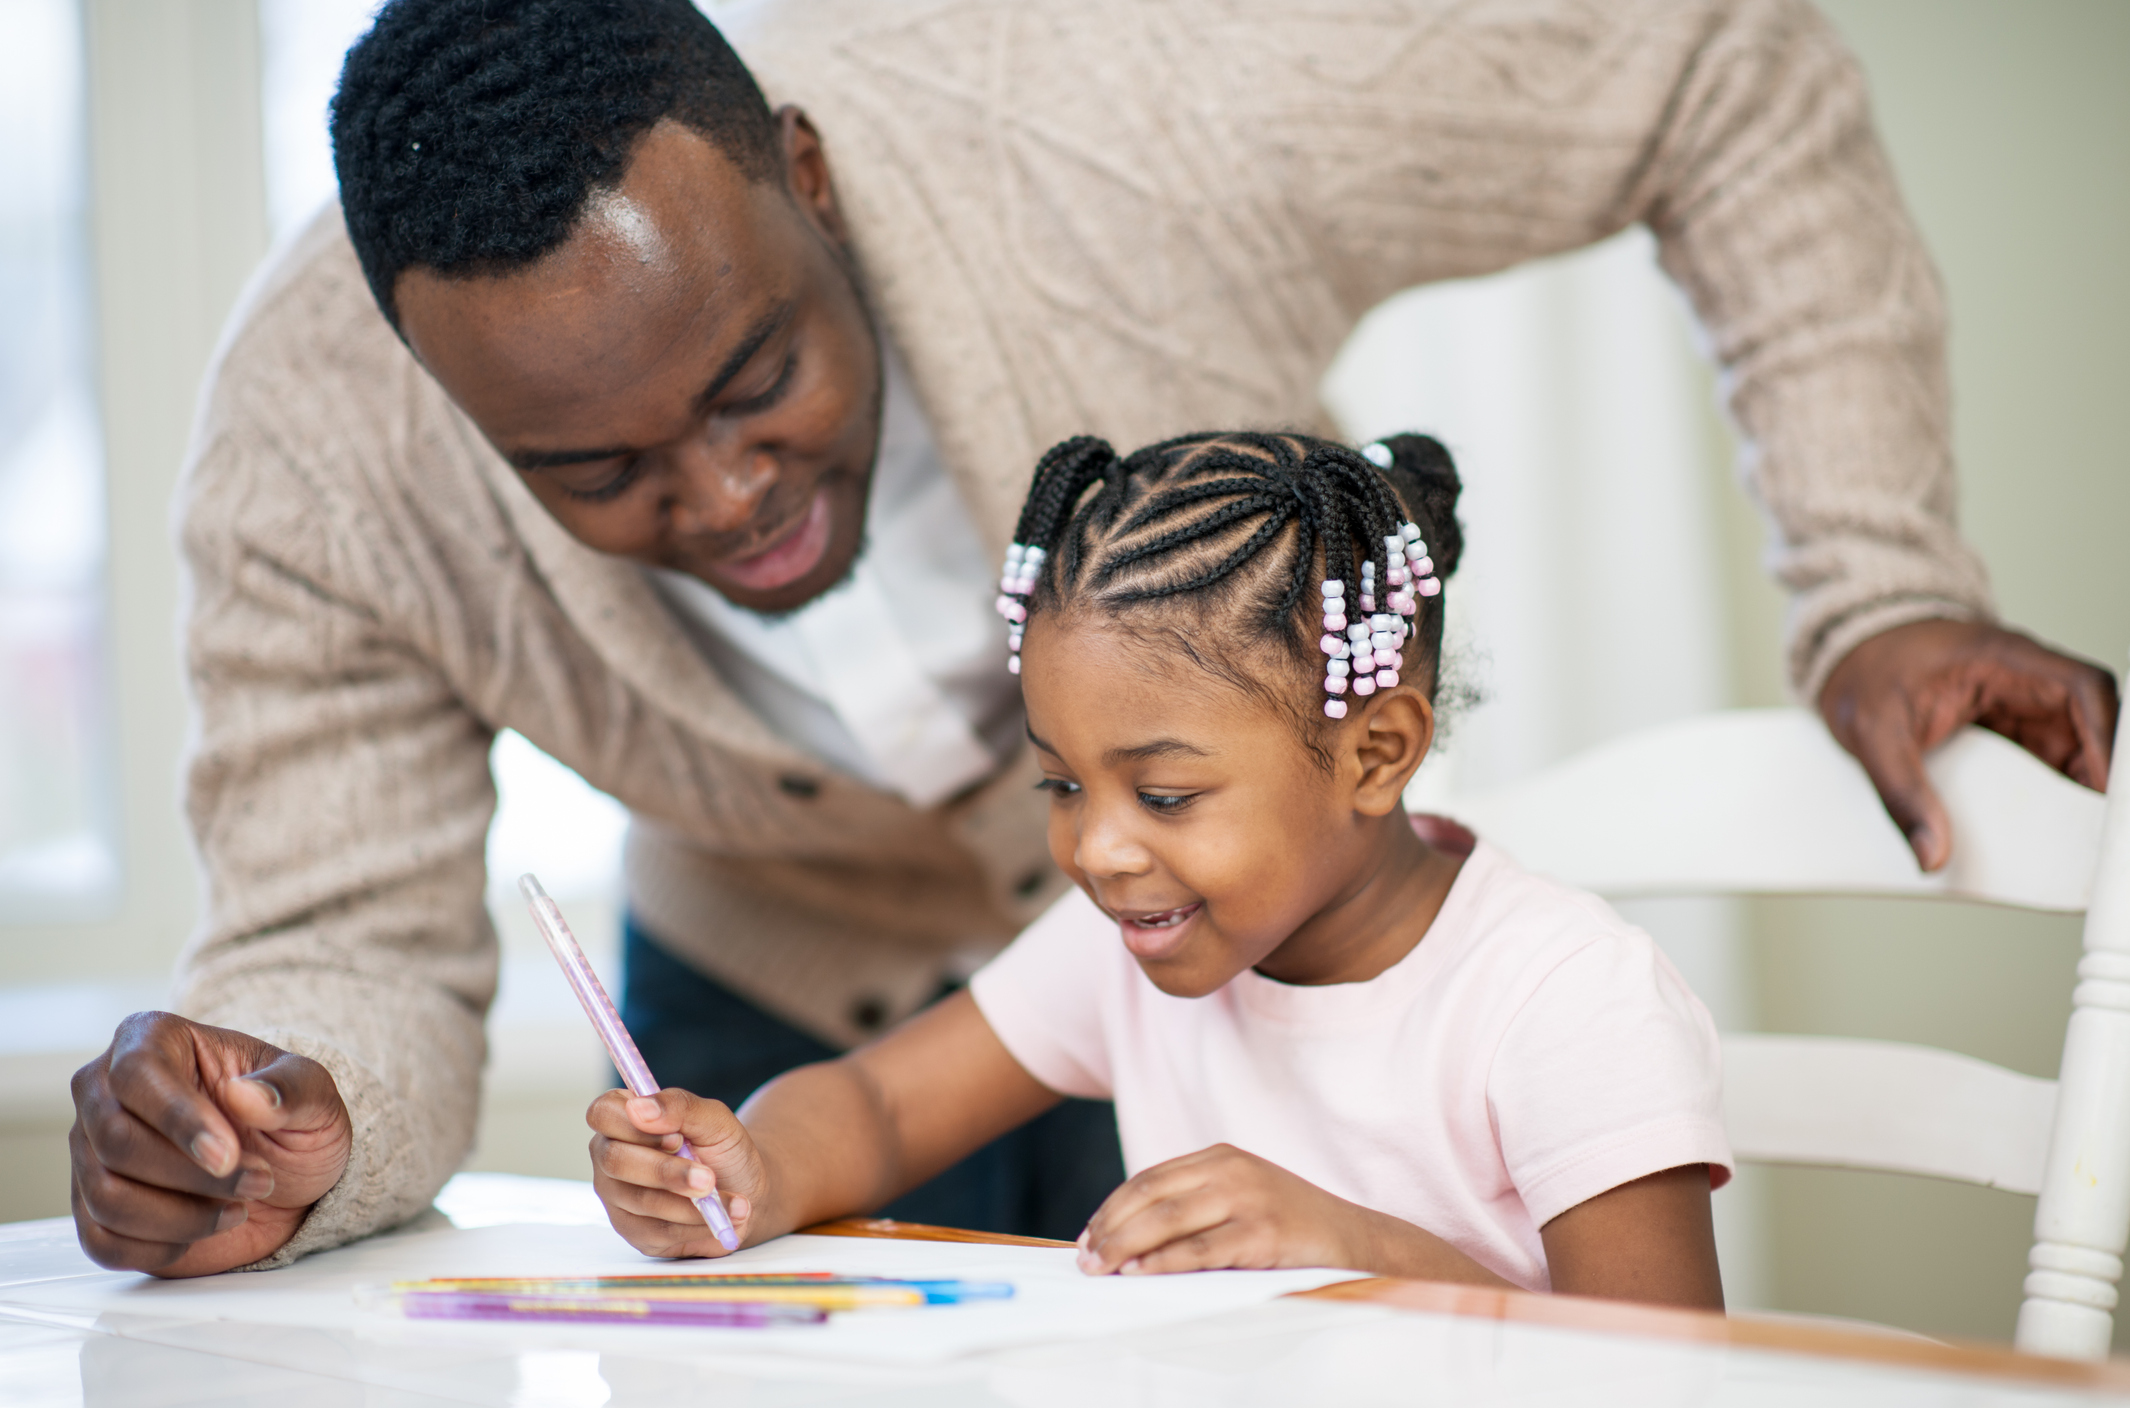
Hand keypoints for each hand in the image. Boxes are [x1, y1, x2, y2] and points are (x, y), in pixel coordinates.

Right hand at [70, 1012, 351, 1276]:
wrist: (284, 1174)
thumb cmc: (289, 1119)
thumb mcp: (315, 1094)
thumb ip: (291, 1088)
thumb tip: (245, 1094)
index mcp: (151, 1039)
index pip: (137, 1074)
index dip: (179, 1119)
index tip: (227, 1154)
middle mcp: (105, 1090)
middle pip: (116, 1141)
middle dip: (194, 1176)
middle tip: (258, 1182)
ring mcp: (91, 1150)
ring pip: (107, 1197)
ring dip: (182, 1216)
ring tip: (239, 1205)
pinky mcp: (92, 1207)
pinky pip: (103, 1241)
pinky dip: (161, 1246)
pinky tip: (204, 1228)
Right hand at [588, 1087, 768, 1257]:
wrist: (745, 1193)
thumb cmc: (723, 1151)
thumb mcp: (715, 1120)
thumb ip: (679, 1106)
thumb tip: (638, 1107)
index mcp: (624, 1119)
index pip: (602, 1113)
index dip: (633, 1126)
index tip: (676, 1138)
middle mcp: (610, 1157)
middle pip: (615, 1160)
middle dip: (667, 1172)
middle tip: (709, 1179)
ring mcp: (617, 1197)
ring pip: (640, 1200)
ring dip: (691, 1203)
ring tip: (732, 1201)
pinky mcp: (633, 1231)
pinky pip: (656, 1232)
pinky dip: (695, 1224)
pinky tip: (718, 1217)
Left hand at [1075, 1144, 1368, 1275]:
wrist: (1356, 1239)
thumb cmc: (1290, 1225)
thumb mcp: (1241, 1196)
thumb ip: (1195, 1203)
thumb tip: (1129, 1237)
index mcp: (1221, 1157)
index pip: (1149, 1179)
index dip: (1112, 1208)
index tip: (1087, 1237)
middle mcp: (1232, 1170)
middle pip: (1151, 1196)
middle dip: (1109, 1229)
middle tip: (1085, 1260)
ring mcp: (1249, 1199)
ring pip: (1168, 1220)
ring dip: (1125, 1245)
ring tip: (1101, 1268)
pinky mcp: (1264, 1233)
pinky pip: (1201, 1249)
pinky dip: (1163, 1262)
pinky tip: (1140, 1273)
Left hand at [1819, 619, 2117, 870]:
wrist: (1846, 657)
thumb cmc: (1863, 673)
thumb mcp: (1871, 734)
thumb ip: (1901, 794)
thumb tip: (1930, 855)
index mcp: (2004, 659)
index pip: (2084, 688)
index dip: (2107, 736)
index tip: (2103, 787)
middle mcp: (2026, 681)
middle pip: (2093, 727)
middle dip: (2099, 779)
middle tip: (2091, 834)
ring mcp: (2023, 708)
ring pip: (2076, 752)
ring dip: (2078, 794)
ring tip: (2076, 845)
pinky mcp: (2012, 733)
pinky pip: (2048, 765)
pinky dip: (2052, 798)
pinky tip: (2049, 835)